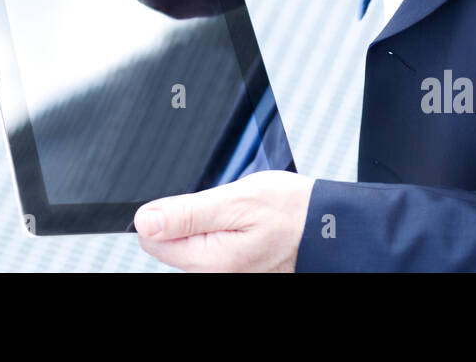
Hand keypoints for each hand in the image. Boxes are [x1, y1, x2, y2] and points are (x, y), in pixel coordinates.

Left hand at [134, 170, 315, 271]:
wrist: (330, 228)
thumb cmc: (292, 212)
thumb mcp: (236, 201)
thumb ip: (186, 214)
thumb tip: (145, 220)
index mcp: (207, 260)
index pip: (152, 239)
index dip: (162, 212)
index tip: (189, 201)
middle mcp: (213, 275)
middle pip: (170, 242)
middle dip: (186, 215)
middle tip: (221, 203)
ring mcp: (226, 273)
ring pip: (192, 242)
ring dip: (205, 220)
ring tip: (237, 211)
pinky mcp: (236, 268)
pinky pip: (212, 246)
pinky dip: (221, 228)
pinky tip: (243, 221)